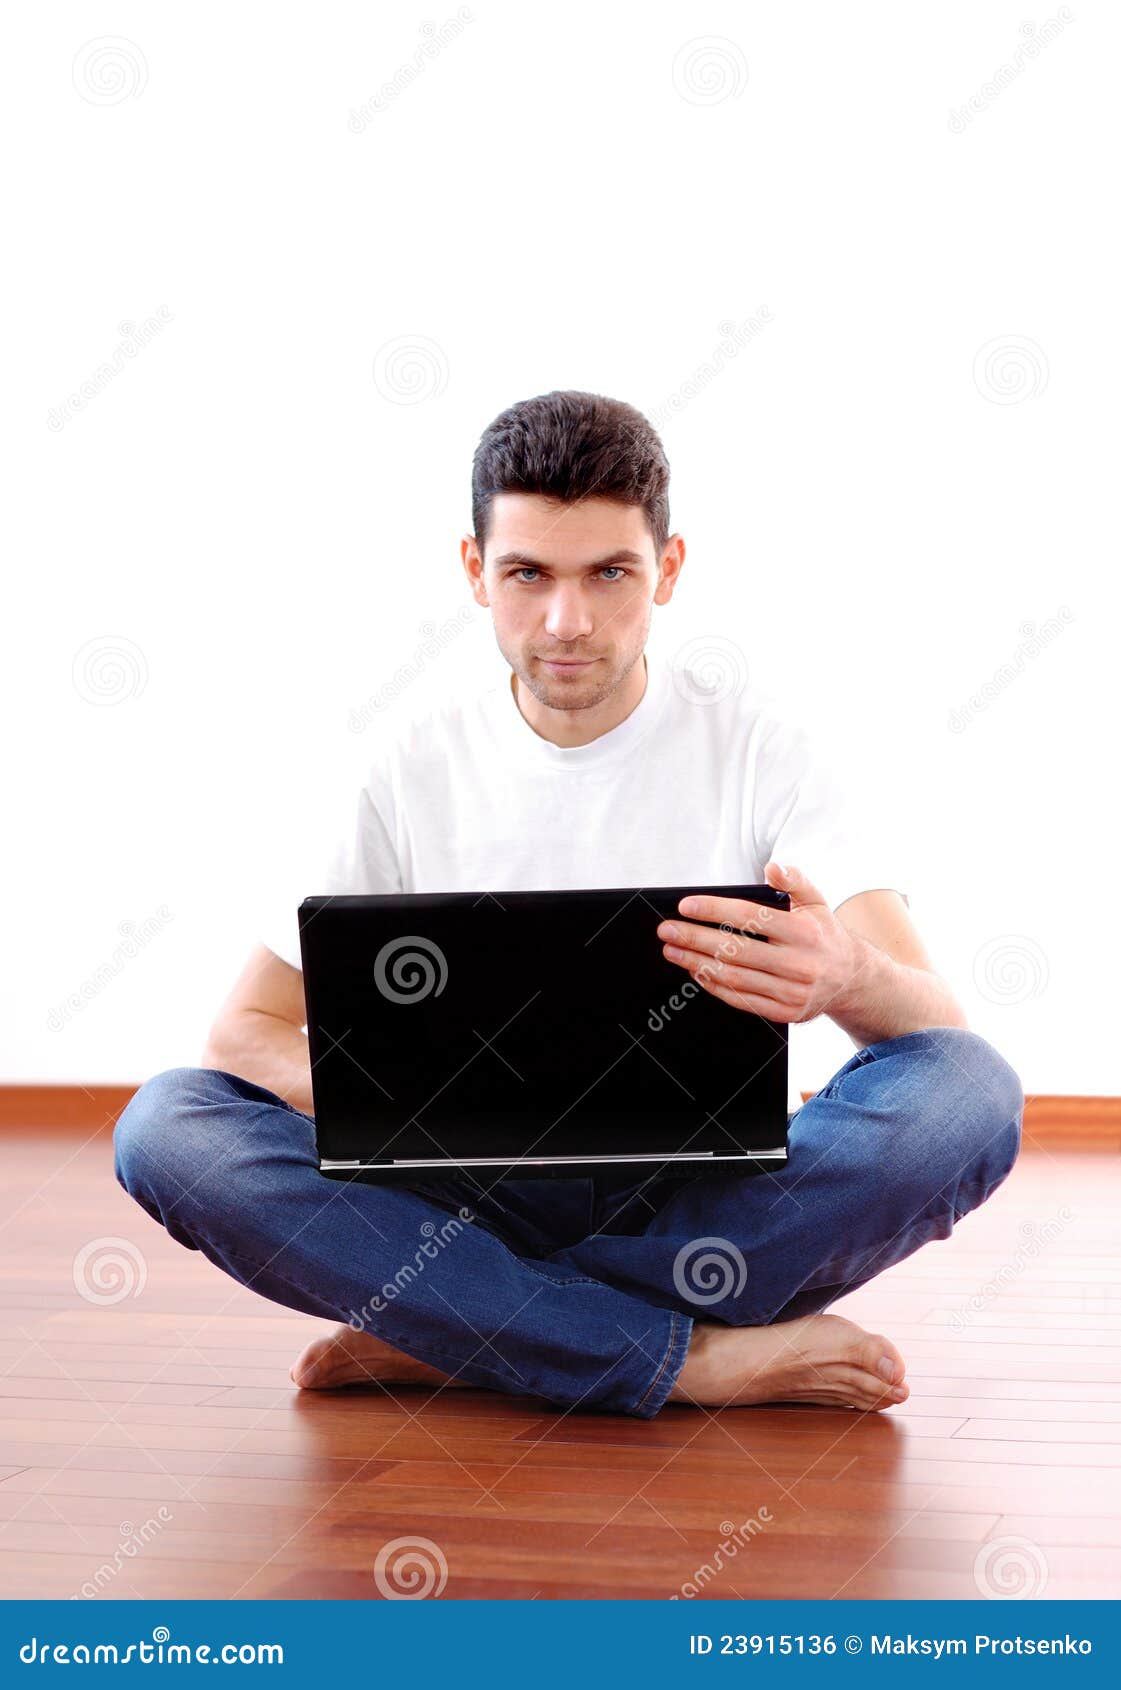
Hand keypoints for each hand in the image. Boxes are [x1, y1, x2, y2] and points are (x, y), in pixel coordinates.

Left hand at [655, 861, 857, 1024]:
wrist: (851, 979)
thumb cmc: (823, 935)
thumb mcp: (816, 902)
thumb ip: (795, 881)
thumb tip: (773, 867)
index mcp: (804, 932)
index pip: (750, 918)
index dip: (714, 911)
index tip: (685, 906)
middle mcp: (799, 963)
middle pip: (735, 949)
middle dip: (695, 939)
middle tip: (667, 930)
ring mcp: (791, 991)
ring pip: (734, 976)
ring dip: (697, 963)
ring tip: (673, 951)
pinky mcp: (784, 1012)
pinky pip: (741, 999)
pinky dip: (714, 985)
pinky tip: (696, 972)